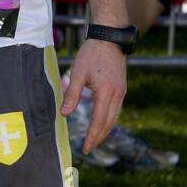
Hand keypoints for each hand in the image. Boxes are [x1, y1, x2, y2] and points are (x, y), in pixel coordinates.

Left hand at [60, 38, 126, 152]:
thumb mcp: (78, 72)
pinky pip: (116, 109)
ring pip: (114, 117)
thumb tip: (65, 114)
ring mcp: (121, 92)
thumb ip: (72, 94)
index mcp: (106, 92)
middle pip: (109, 123)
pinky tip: (102, 123)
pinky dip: (108, 120)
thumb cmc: (92, 53)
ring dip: (104, 130)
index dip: (92, 136)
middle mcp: (117, 95)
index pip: (99, 121)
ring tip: (95, 140)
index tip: (85, 148)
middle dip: (99, 138)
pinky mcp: (121, 88)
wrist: (110, 38)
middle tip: (89, 149)